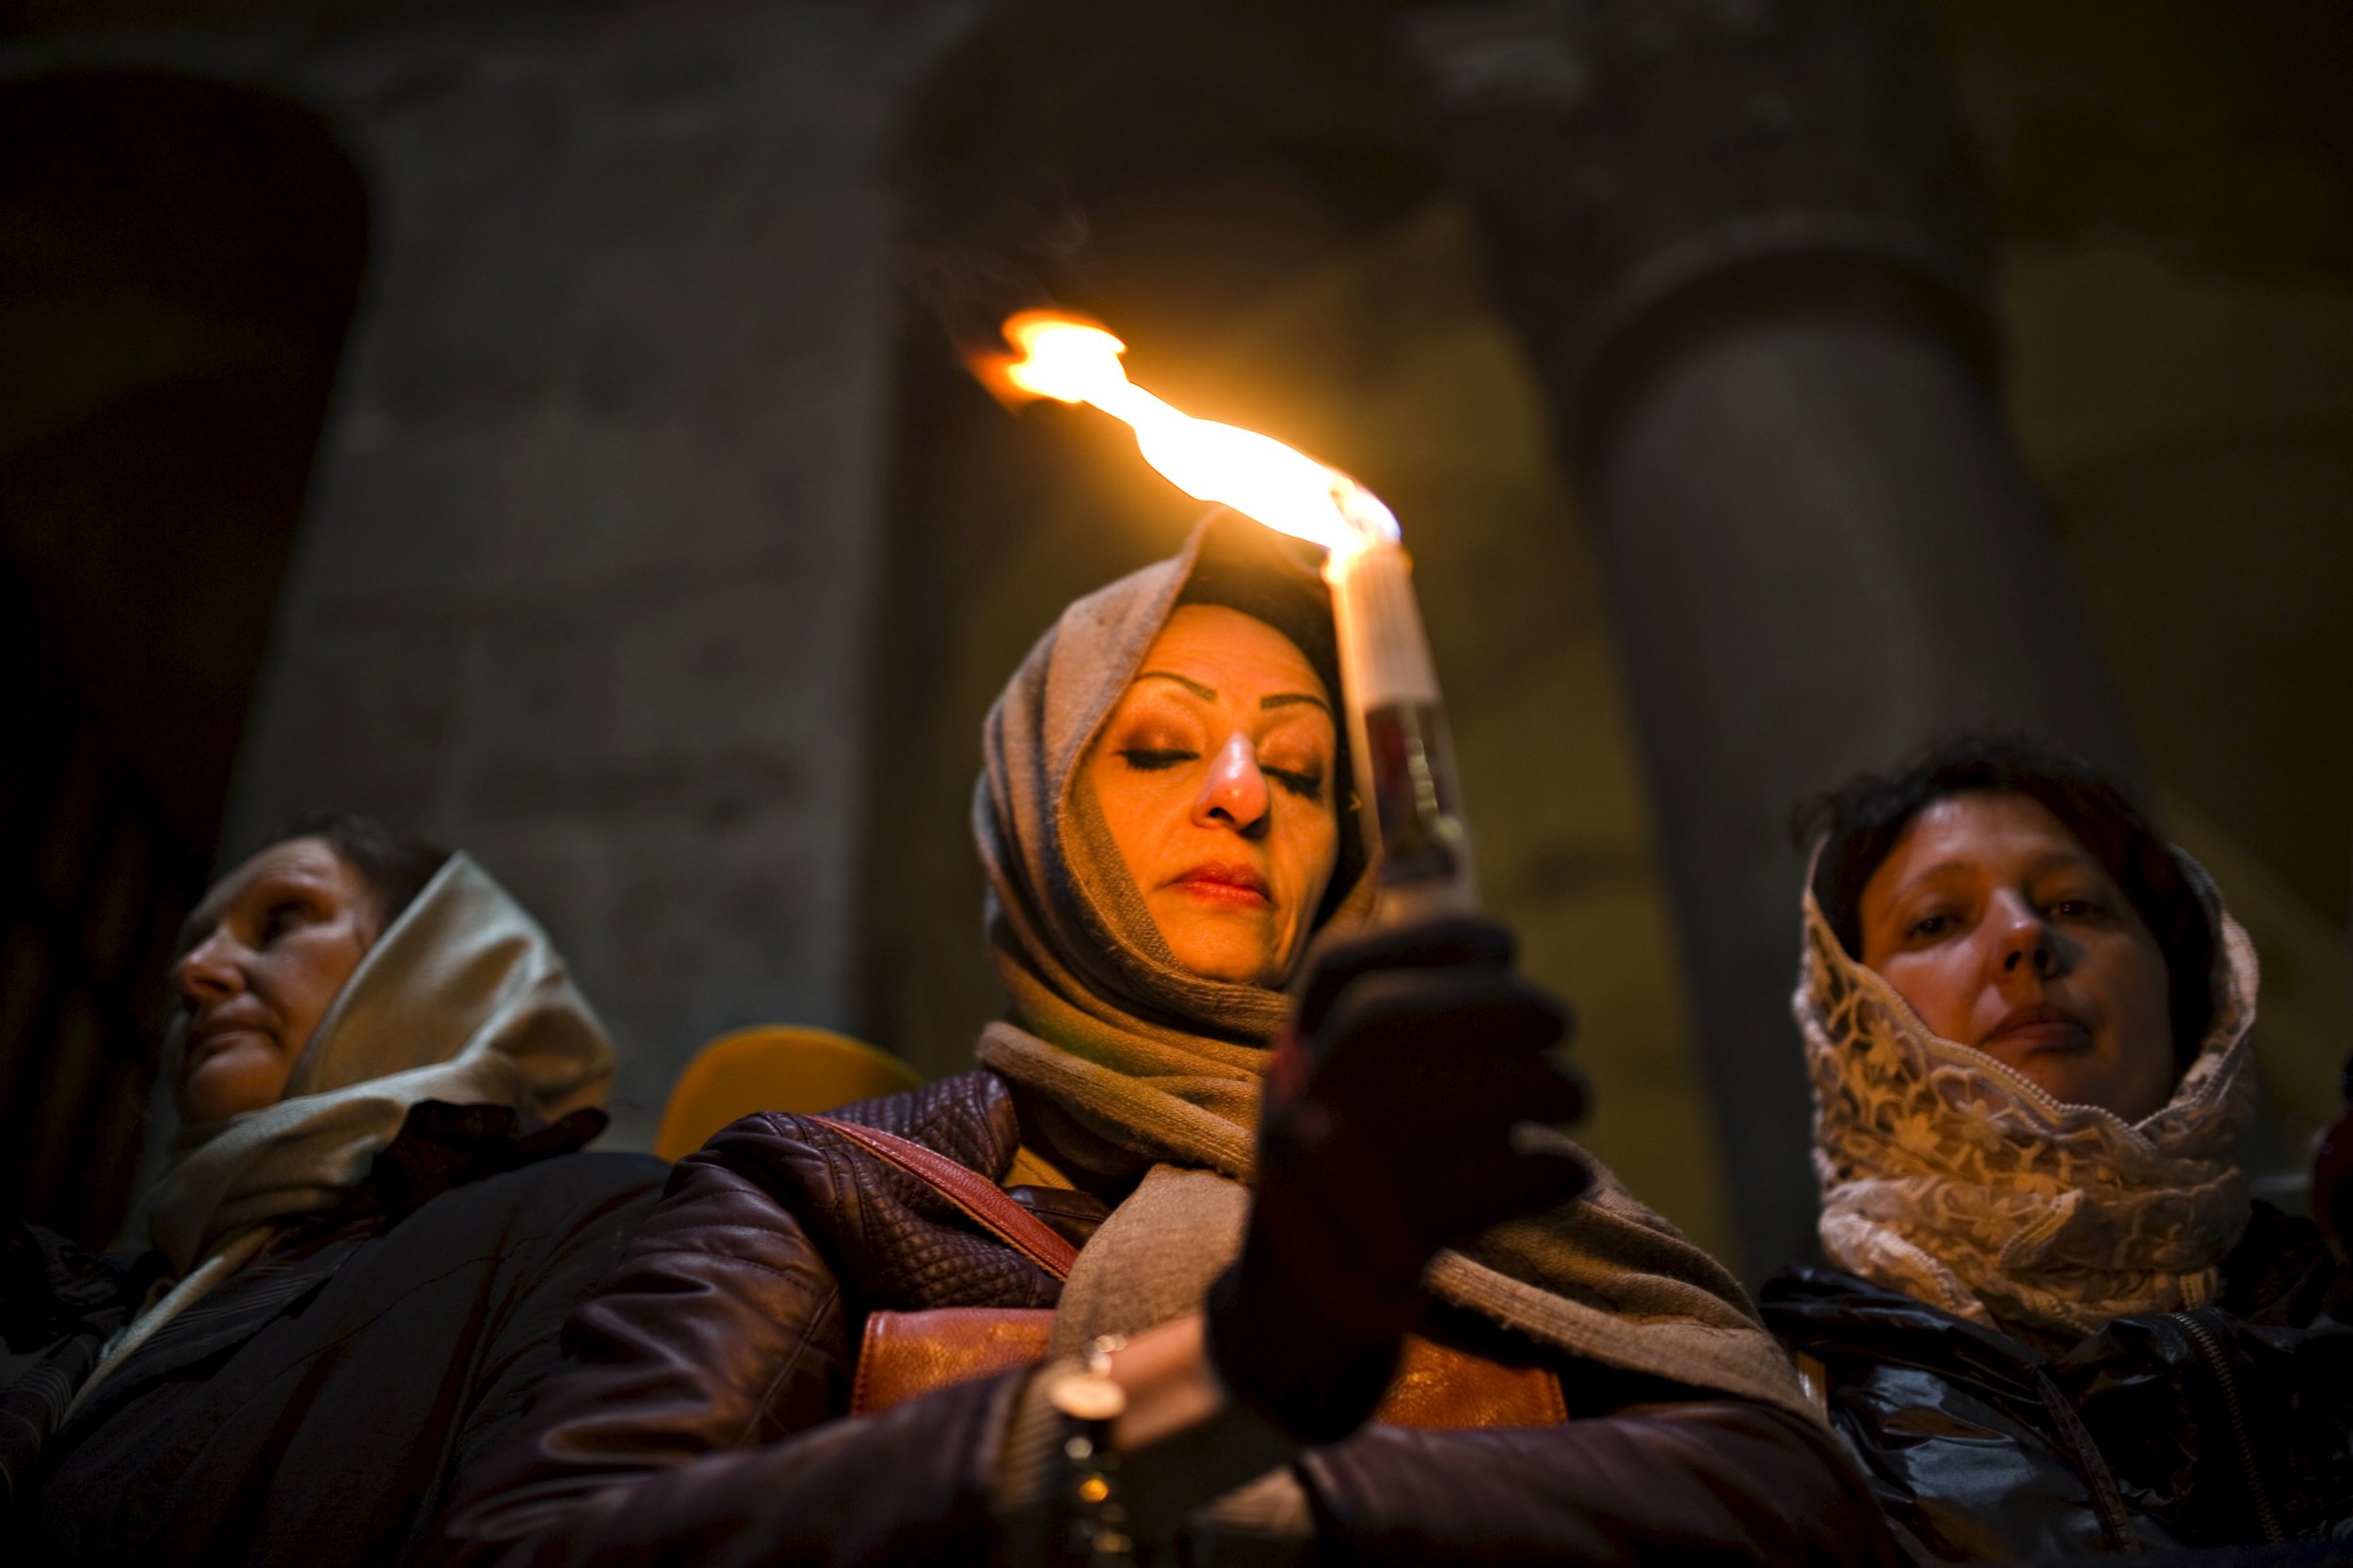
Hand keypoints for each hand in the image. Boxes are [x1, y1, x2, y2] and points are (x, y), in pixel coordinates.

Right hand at [1207, 917, 1589, 1441]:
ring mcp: (1338, 1181)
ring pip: (1451, 1102)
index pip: (1341, 973)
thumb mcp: (1332, 1093)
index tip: (1503, 943)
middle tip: (1560, 1021)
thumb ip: (1392, 1027)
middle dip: (1499, 1006)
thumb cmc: (1345, 1187)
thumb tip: (1493, 947)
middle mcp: (1298, 1112)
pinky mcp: (1389, 1250)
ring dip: (1541, 1086)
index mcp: (1287, 1063)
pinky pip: (1488, 1187)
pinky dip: (1545, 1171)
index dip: (1431, 945)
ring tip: (1573, 1095)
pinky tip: (1568, 1172)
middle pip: (1394, 1025)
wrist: (1295, 1324)